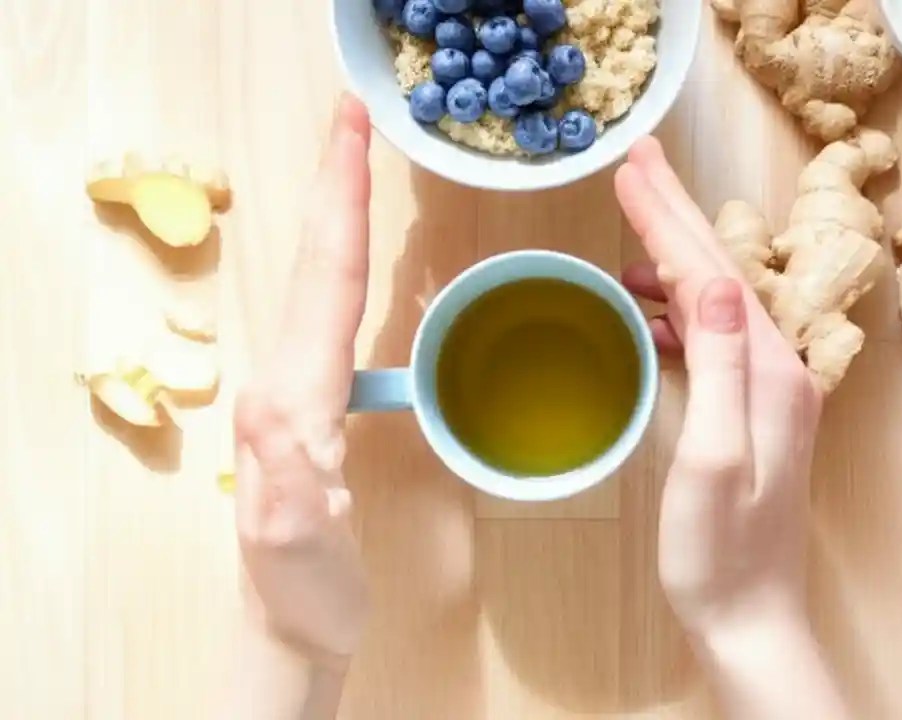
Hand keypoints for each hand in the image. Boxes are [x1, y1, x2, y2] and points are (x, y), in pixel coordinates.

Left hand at [232, 95, 371, 668]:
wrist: (292, 630)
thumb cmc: (304, 591)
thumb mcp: (295, 541)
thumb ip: (287, 476)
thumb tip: (276, 402)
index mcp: (292, 399)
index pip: (322, 285)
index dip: (339, 206)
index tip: (349, 137)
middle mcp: (287, 381)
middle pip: (315, 265)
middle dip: (332, 185)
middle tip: (350, 117)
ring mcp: (298, 391)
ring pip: (319, 283)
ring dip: (335, 215)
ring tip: (352, 162)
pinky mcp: (315, 406)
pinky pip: (334, 318)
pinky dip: (346, 267)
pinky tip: (358, 258)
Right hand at [615, 138, 821, 638]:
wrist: (750, 619)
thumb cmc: (720, 553)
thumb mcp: (714, 454)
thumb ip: (722, 364)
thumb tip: (719, 281)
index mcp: (770, 372)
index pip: (711, 273)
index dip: (667, 218)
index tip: (632, 167)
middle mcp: (779, 371)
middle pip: (721, 272)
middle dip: (675, 215)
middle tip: (638, 163)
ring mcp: (769, 392)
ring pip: (716, 301)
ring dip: (673, 258)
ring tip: (633, 222)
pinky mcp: (753, 413)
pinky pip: (714, 339)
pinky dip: (679, 313)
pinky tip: (650, 312)